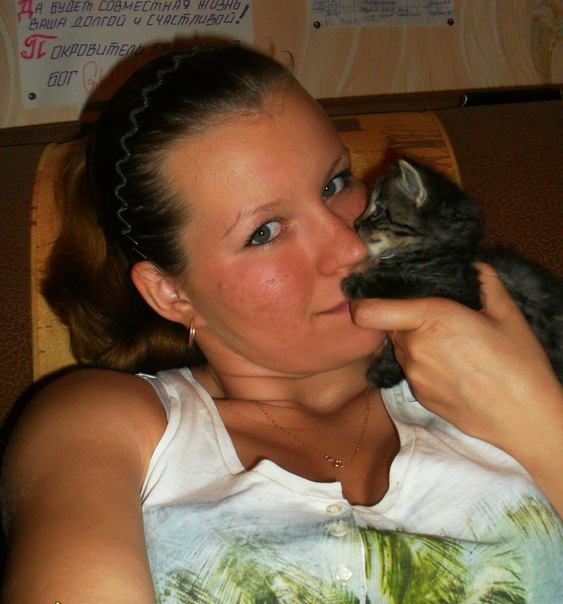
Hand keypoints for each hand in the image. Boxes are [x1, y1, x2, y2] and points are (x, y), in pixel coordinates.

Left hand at [350, 264, 562, 512]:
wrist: (524, 419)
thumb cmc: (518, 363)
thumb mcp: (506, 313)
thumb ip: (484, 282)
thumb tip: (472, 266)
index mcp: (430, 319)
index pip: (369, 312)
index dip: (365, 303)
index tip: (374, 298)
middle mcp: (414, 348)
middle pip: (390, 326)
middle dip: (405, 321)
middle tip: (438, 323)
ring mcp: (414, 375)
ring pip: (401, 349)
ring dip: (416, 345)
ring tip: (452, 349)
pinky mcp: (419, 396)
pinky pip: (412, 371)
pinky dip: (424, 367)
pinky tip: (453, 371)